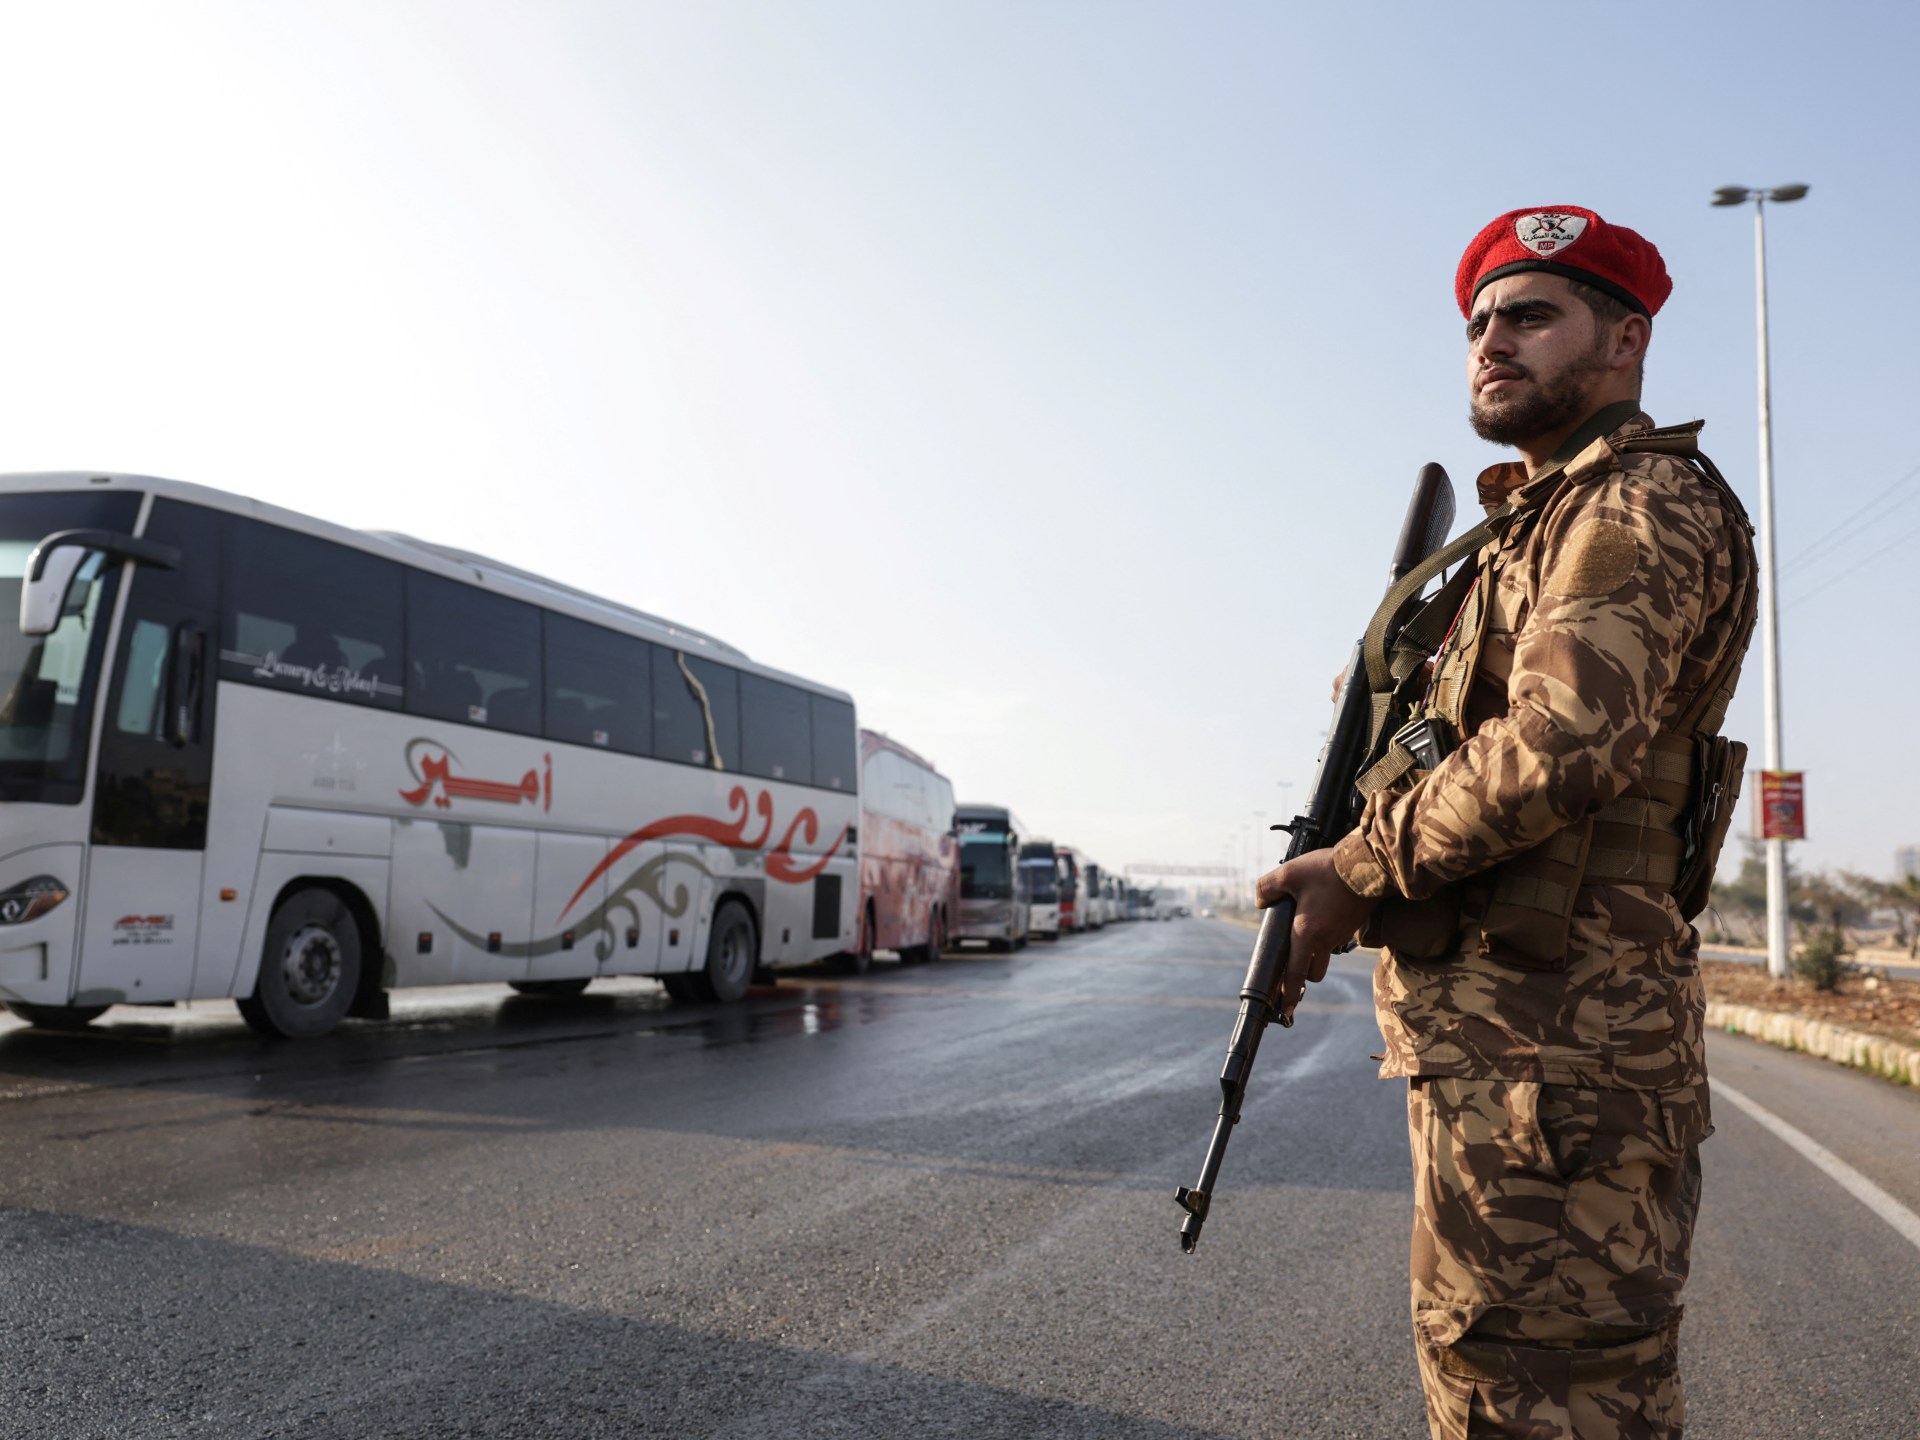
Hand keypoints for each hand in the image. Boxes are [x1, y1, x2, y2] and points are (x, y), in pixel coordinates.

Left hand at [1254, 848, 1374, 1020]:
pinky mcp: (1352, 925)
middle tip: (1292, 962)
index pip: (1295, 973)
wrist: (1370, 864)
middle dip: (1303, 973)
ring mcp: (1341, 934)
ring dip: (1315, 954)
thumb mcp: (1288, 873)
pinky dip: (1327, 935)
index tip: (1285, 1009)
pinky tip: (1322, 913)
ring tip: (1306, 931)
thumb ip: (1267, 888)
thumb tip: (1261, 902)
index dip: (1289, 993)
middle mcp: (1325, 940)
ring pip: (1325, 956)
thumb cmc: (1328, 870)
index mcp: (1307, 933)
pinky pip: (1336, 939)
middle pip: (1313, 972)